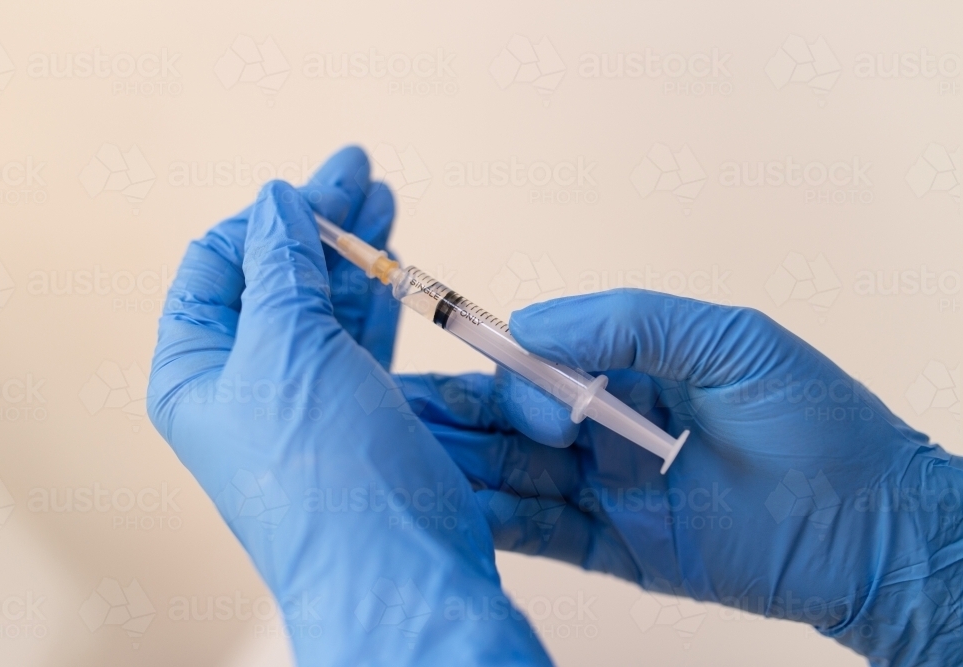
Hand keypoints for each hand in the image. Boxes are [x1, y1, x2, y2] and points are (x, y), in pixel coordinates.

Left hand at [147, 147, 552, 665]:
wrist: (396, 568)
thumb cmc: (326, 474)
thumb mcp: (288, 348)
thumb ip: (282, 267)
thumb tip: (275, 204)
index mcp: (196, 371)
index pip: (215, 265)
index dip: (261, 221)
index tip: (309, 190)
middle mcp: (243, 383)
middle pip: (275, 276)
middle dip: (316, 223)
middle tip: (358, 171)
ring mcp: (304, 398)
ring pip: (324, 302)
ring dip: (353, 250)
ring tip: (384, 200)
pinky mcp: (357, 412)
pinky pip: (361, 337)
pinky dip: (378, 295)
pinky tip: (395, 261)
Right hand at [401, 289, 962, 665]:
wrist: (873, 526)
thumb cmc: (816, 421)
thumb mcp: (727, 341)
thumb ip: (629, 322)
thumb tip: (533, 326)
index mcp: (630, 371)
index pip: (539, 361)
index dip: (495, 364)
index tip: (456, 363)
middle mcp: (608, 429)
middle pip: (512, 419)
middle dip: (452, 416)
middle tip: (387, 415)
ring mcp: (608, 490)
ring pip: (514, 474)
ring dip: (457, 466)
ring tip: (395, 460)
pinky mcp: (617, 548)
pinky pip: (542, 532)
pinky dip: (494, 521)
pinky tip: (448, 508)